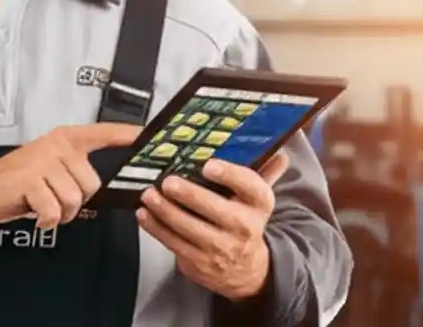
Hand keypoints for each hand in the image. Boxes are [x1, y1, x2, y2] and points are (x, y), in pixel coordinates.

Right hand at [0, 122, 141, 230]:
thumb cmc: (15, 184)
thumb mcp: (49, 169)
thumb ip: (74, 169)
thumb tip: (100, 181)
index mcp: (63, 139)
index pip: (102, 134)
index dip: (127, 135)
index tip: (149, 134)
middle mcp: (55, 146)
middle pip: (92, 184)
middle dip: (75, 201)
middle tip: (51, 198)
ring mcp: (42, 161)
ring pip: (74, 201)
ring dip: (59, 213)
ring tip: (40, 204)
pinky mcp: (30, 180)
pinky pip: (55, 212)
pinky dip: (46, 221)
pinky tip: (33, 213)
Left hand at [136, 152, 289, 300]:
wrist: (245, 271)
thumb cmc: (244, 222)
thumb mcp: (256, 199)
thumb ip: (263, 172)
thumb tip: (278, 151)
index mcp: (258, 205)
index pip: (251, 187)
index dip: (230, 175)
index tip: (208, 165)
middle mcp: (243, 227)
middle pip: (215, 209)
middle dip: (189, 195)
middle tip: (168, 181)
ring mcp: (220, 248)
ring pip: (188, 228)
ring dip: (165, 210)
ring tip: (149, 194)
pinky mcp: (198, 262)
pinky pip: (173, 243)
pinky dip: (156, 228)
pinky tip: (144, 214)